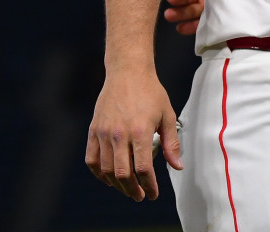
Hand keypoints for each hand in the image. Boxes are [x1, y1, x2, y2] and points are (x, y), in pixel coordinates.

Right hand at [85, 70, 181, 200]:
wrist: (128, 72)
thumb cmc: (151, 93)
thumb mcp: (167, 115)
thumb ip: (172, 143)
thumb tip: (178, 167)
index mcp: (140, 131)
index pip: (142, 168)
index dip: (148, 185)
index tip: (152, 194)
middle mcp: (119, 134)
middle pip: (122, 174)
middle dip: (132, 190)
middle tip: (140, 196)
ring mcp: (104, 133)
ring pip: (106, 170)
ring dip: (116, 185)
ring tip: (128, 189)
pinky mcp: (93, 130)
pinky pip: (91, 159)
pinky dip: (98, 173)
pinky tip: (108, 178)